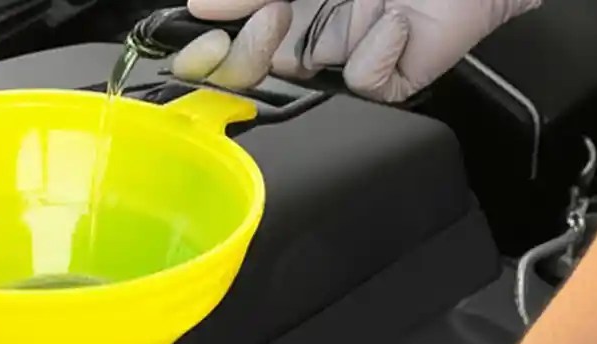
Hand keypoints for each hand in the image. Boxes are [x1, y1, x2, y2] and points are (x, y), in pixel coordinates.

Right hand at [173, 0, 540, 101]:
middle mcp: (318, 35)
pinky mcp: (388, 82)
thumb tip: (199, 3)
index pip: (237, 42)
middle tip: (275, 16)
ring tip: (358, 7)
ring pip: (309, 77)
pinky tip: (397, 23)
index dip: (215, 49)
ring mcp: (350, 59)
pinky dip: (378, 50)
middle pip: (260, 70)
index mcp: (295, 8)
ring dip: (329, 38)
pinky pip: (361, 82)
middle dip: (257, 48)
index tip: (202, 41)